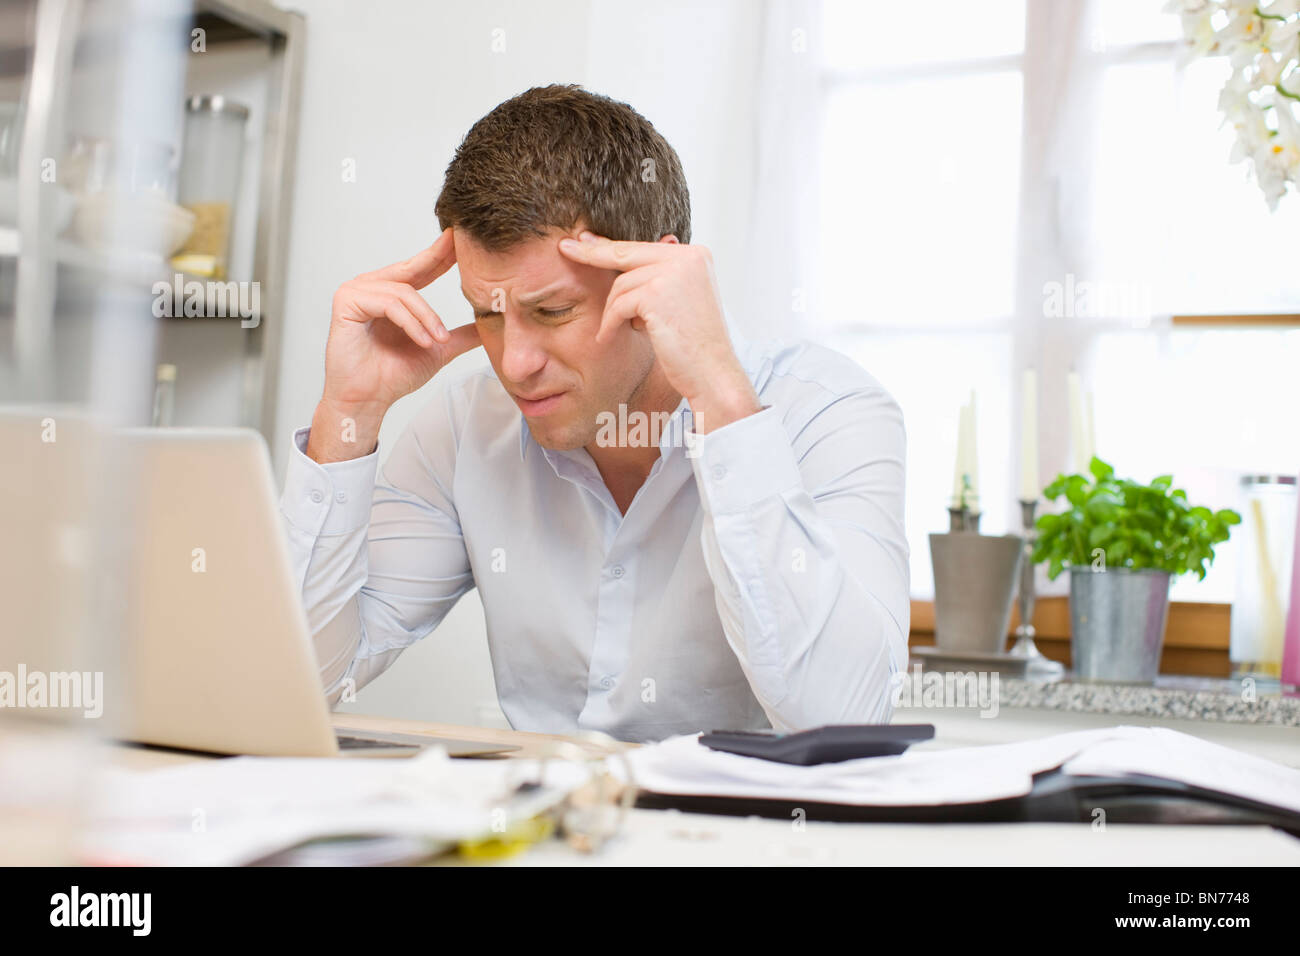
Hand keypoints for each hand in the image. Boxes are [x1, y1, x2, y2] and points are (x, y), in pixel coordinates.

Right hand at [308, 229, 480, 461]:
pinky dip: (410, 323)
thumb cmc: (393, 375)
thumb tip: (489, 325)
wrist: (369, 399)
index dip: (442, 254)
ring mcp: (356, 291)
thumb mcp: (438, 349)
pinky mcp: (346, 301)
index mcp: (391, 294)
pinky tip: (423, 340)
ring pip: (404, 292)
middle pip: (411, 268)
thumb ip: (460, 335)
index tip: (462, 239)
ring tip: (438, 340)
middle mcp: (372, 287)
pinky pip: (388, 303)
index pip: (421, 269)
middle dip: (438, 258)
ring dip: (427, 317)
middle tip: (459, 245)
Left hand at [557, 230, 759, 433]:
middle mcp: (688, 257)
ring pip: (621, 285)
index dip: (610, 246)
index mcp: (696, 255)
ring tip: (622, 331)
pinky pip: (619, 305)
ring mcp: (674, 273)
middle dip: (592, 253)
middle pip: (627, 254)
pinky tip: (608, 338)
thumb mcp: (681, 301)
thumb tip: (620, 255)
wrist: (713, 374)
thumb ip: (660, 277)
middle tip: (565, 248)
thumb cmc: (695, 346)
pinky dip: (610, 323)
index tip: (584, 240)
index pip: (644, 247)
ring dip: (613, 311)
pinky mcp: (657, 293)